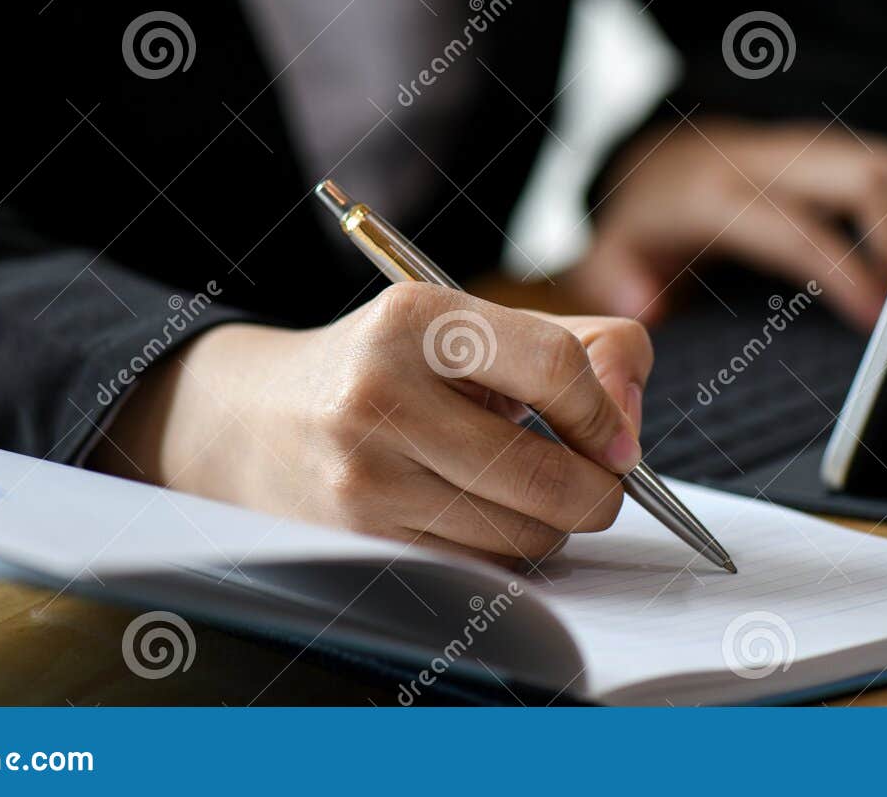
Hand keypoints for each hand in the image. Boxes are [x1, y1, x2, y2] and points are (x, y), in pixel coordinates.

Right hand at [88, 283, 652, 567]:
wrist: (254, 422)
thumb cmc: (388, 367)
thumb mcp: (472, 326)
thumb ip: (581, 348)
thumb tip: (631, 425)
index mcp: (419, 318)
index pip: (555, 365)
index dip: (607, 413)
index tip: (621, 441)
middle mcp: (382, 392)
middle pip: (551, 474)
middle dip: (598, 491)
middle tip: (596, 482)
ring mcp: (365, 474)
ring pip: (524, 536)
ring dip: (551, 527)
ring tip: (525, 492)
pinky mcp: (359, 538)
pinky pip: (482, 569)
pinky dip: (506, 553)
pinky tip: (481, 516)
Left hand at [572, 117, 886, 328]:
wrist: (655, 159)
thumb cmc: (646, 221)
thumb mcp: (611, 252)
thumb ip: (615, 280)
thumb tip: (643, 304)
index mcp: (718, 194)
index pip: (797, 231)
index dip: (844, 272)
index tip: (877, 318)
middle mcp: (769, 160)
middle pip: (864, 176)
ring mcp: (808, 149)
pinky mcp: (833, 152)